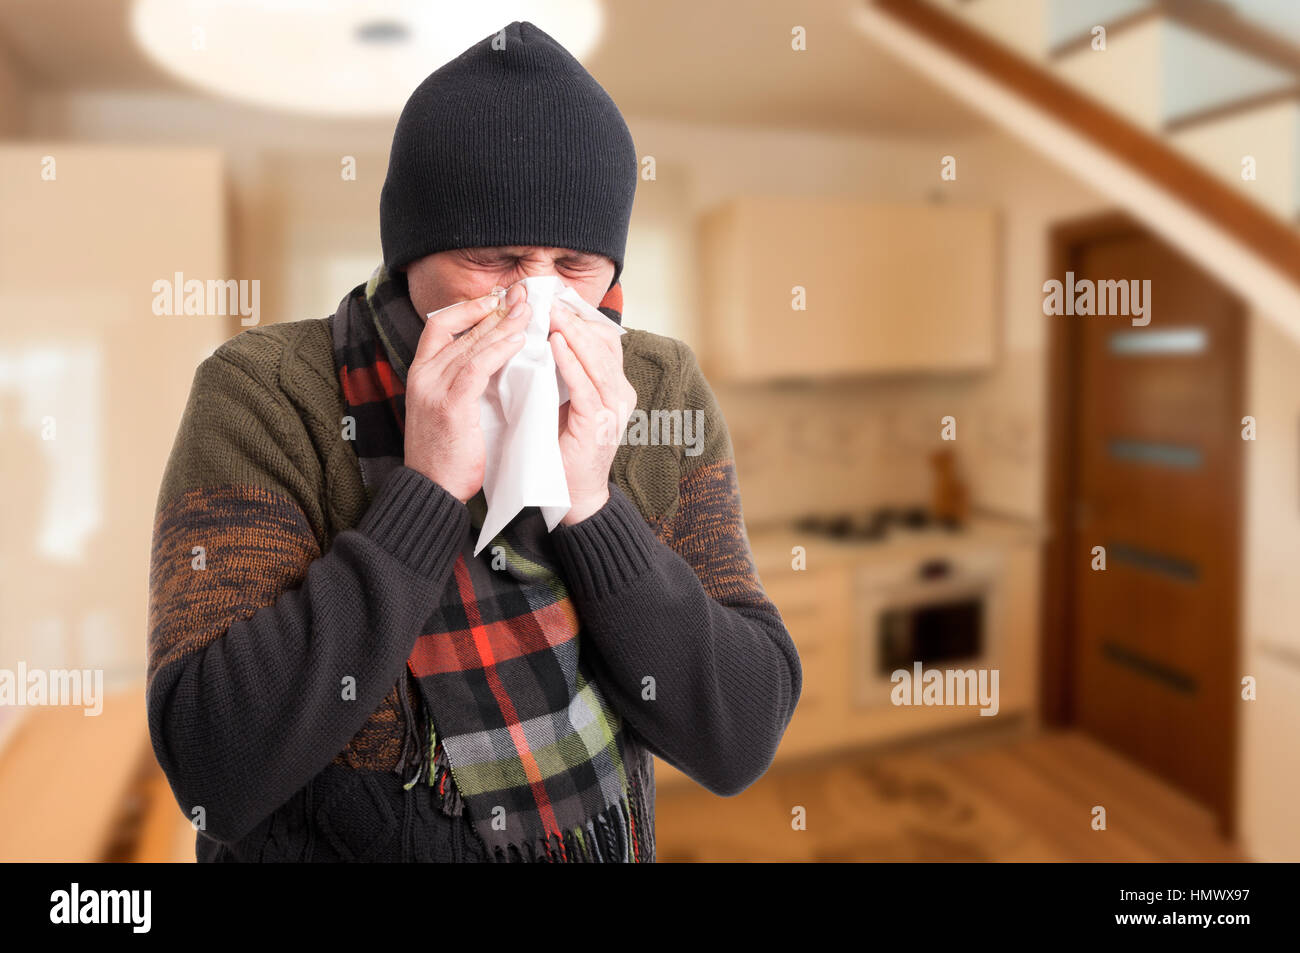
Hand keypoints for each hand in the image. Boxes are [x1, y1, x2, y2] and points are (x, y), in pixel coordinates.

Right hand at [404, 282, 530, 501]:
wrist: (431, 489)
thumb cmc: (447, 454)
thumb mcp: (450, 408)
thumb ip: (463, 382)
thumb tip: (495, 358)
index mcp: (420, 373)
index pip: (439, 324)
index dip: (468, 308)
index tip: (497, 300)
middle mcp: (423, 375)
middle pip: (461, 329)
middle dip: (495, 310)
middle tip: (524, 294)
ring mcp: (433, 388)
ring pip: (471, 344)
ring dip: (503, 325)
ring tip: (528, 311)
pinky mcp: (449, 405)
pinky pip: (476, 368)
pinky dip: (498, 351)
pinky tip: (518, 340)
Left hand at [549, 298, 635, 524]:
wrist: (573, 495)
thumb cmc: (564, 448)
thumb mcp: (565, 402)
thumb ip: (564, 374)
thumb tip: (543, 338)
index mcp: (615, 388)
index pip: (605, 342)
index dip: (583, 319)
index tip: (558, 300)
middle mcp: (621, 396)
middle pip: (604, 346)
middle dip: (576, 321)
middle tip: (550, 300)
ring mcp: (613, 411)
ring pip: (598, 362)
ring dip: (573, 335)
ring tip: (551, 315)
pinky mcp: (599, 426)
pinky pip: (586, 387)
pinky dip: (570, 364)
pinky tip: (555, 346)